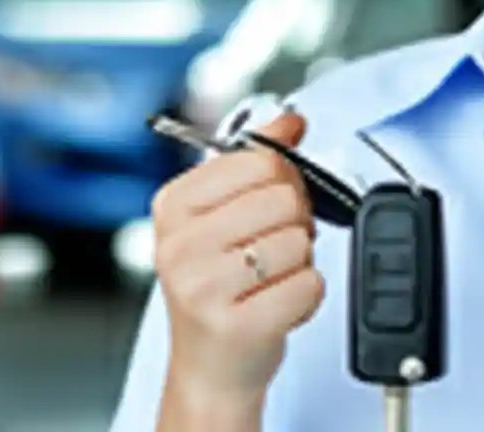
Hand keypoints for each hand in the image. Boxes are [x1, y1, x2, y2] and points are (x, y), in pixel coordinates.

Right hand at [152, 111, 325, 402]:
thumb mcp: (224, 216)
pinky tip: (276, 305)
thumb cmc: (218, 287)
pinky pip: (310, 284)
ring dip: (300, 262)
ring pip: (299, 241)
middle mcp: (179, 245)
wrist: (211, 365)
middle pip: (284, 198)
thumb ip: (258, 161)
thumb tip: (291, 118)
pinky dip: (307, 296)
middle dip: (294, 224)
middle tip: (269, 251)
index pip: (259, 161)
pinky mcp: (237, 324)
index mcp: (173, 205)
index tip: (264, 209)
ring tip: (269, 280)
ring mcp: (203, 287)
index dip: (282, 183)